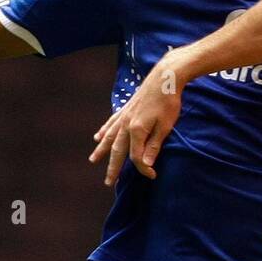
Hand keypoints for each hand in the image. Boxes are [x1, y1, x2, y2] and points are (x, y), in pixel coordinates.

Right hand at [88, 49, 186, 186]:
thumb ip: (153, 146)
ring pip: (109, 137)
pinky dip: (103, 131)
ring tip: (93, 160)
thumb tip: (146, 165)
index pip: (136, 157)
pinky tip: (98, 137)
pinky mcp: (125, 109)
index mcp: (137, 130)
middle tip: (108, 182)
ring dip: (101, 150)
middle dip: (113, 168)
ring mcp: (123, 116)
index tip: (152, 175)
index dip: (144, 168)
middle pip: (117, 151)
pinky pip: (110, 123)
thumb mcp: (165, 127)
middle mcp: (126, 124)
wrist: (164, 78)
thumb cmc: (168, 102)